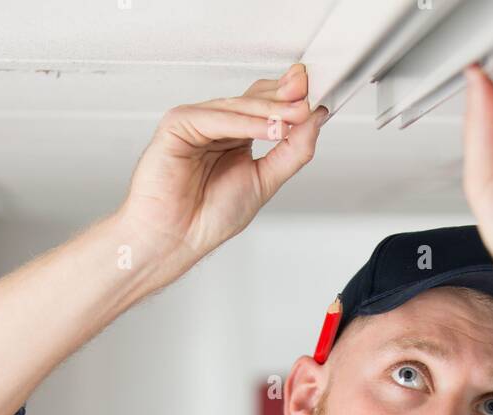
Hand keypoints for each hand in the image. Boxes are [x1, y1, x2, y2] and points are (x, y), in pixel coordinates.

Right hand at [118, 63, 327, 275]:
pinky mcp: (178, 124)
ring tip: (297, 114)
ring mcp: (196, 122)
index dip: (289, 100)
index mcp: (234, 137)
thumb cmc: (208, 218)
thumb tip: (315, 121)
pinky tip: (270, 127)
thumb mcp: (264, 182)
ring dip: (270, 110)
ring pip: (237, 107)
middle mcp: (215, 126)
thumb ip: (291, 152)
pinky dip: (245, 123)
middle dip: (283, 97)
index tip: (317, 97)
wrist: (176, 239)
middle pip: (252, 100)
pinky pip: (216, 118)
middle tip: (309, 97)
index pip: (264, 108)